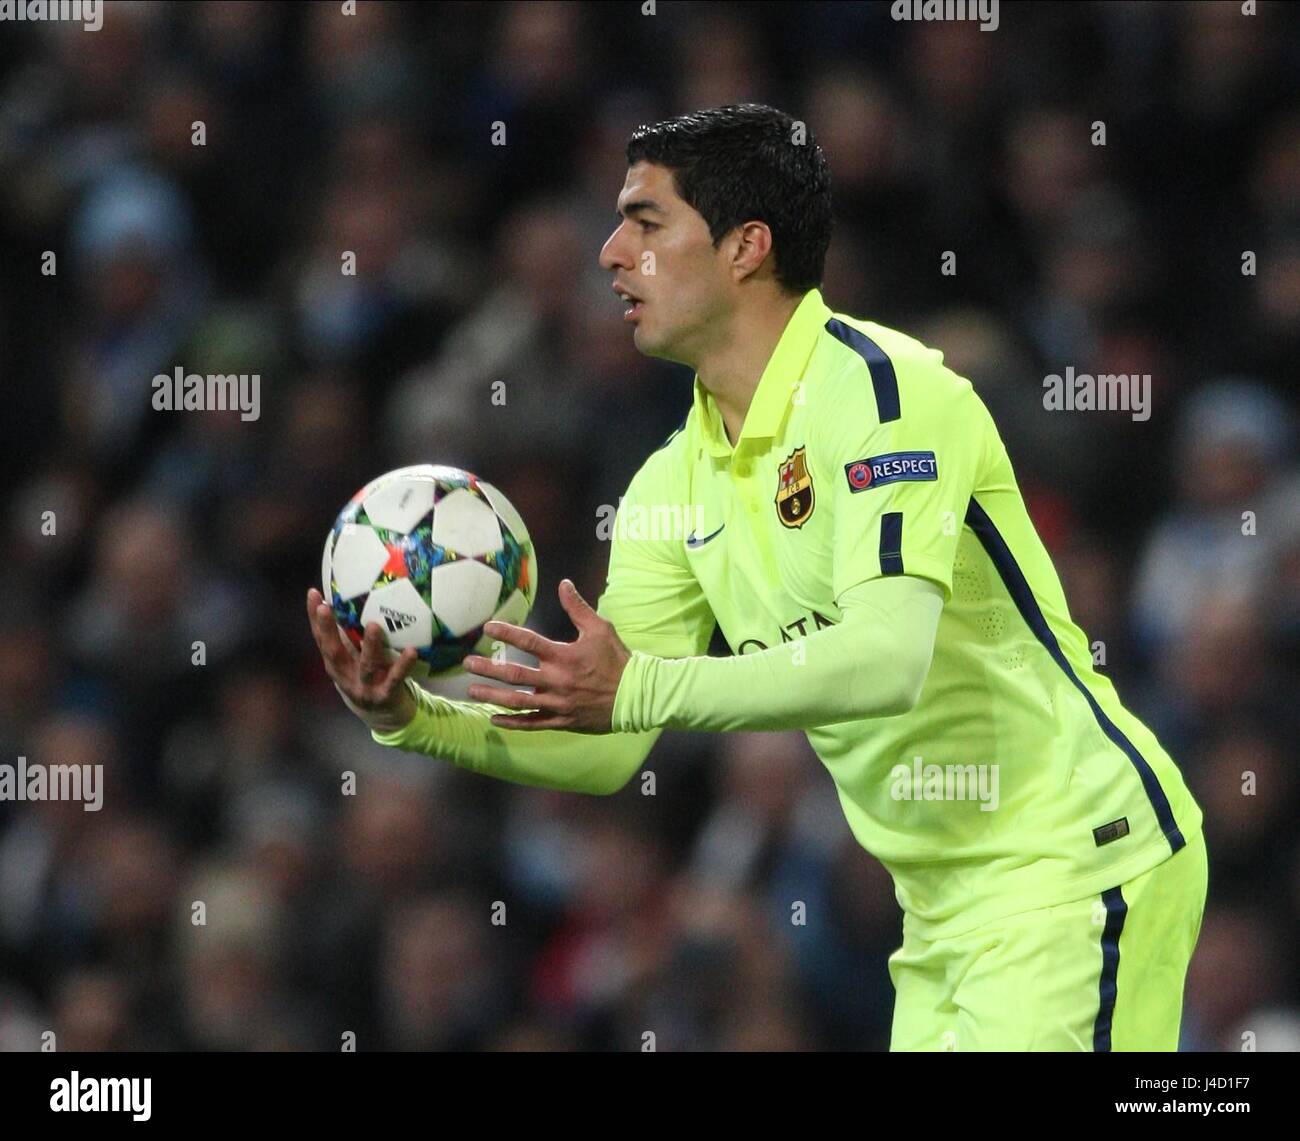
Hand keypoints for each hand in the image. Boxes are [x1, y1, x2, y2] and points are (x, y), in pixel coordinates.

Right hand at [306, 587, 418, 732]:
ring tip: (373, 626)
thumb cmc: (371, 675)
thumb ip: (355, 632)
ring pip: (365, 666)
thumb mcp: (358, 656)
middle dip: (327, 630)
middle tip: (326, 608)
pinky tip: (411, 651)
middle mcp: (346, 675)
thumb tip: (360, 592)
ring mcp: (364, 688)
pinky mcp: (385, 696)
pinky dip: (402, 666)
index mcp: (337, 663)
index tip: (313, 593)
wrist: (384, 716)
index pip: (321, 637)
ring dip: (368, 646)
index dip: (314, 617)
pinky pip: (395, 679)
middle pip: (333, 651)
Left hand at [463, 579, 630, 733]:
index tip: (487, 627)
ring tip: (471, 691)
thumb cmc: (617, 660)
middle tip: (466, 664)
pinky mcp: (561, 720)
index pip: (529, 641)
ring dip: (492, 696)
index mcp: (564, 656)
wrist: (636, 695)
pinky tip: (493, 719)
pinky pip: (532, 723)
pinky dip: (512, 722)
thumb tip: (564, 583)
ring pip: (517, 701)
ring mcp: (557, 703)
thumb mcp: (600, 629)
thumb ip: (577, 607)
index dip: (507, 632)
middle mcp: (556, 680)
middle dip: (488, 668)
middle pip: (514, 674)